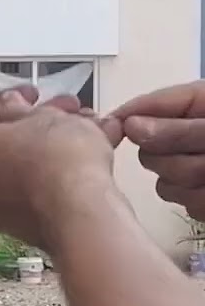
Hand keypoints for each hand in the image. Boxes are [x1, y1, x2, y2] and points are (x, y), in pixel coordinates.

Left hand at [0, 86, 122, 250]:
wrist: (79, 216)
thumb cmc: (57, 158)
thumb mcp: (43, 116)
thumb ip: (20, 108)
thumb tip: (9, 106)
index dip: (11, 98)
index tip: (33, 94)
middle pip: (3, 141)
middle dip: (39, 122)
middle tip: (66, 111)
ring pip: (22, 165)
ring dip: (52, 145)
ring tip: (87, 131)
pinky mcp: (17, 226)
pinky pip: (34, 188)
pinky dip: (55, 171)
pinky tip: (86, 158)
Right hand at [111, 81, 204, 219]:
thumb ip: (179, 131)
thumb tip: (131, 126)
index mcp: (199, 105)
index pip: (152, 104)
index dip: (130, 114)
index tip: (109, 126)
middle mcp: (191, 135)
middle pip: (151, 146)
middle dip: (174, 158)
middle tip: (203, 161)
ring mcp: (196, 167)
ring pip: (164, 178)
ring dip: (190, 182)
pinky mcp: (200, 196)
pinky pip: (183, 201)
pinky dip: (200, 201)